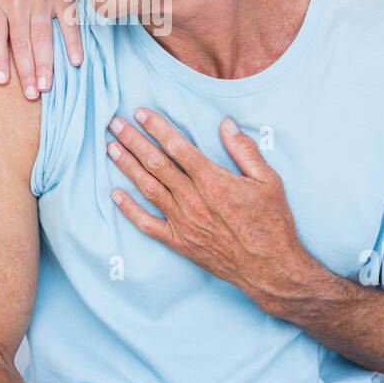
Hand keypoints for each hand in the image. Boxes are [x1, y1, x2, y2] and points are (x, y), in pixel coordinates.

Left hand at [0, 0, 82, 99]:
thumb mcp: (1, 6)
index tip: (3, 83)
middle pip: (20, 41)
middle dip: (25, 71)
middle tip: (30, 94)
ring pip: (41, 36)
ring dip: (45, 64)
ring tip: (46, 86)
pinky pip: (68, 24)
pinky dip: (72, 44)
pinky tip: (75, 62)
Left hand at [104, 108, 312, 309]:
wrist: (270, 269)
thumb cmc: (272, 223)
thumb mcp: (268, 180)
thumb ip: (245, 150)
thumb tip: (225, 124)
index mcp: (213, 180)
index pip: (177, 147)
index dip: (156, 127)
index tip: (140, 113)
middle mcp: (193, 199)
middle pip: (155, 163)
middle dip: (133, 140)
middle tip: (115, 123)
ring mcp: (183, 222)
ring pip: (147, 188)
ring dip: (127, 166)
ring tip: (111, 148)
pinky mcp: (179, 242)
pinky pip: (147, 224)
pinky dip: (129, 209)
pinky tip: (115, 195)